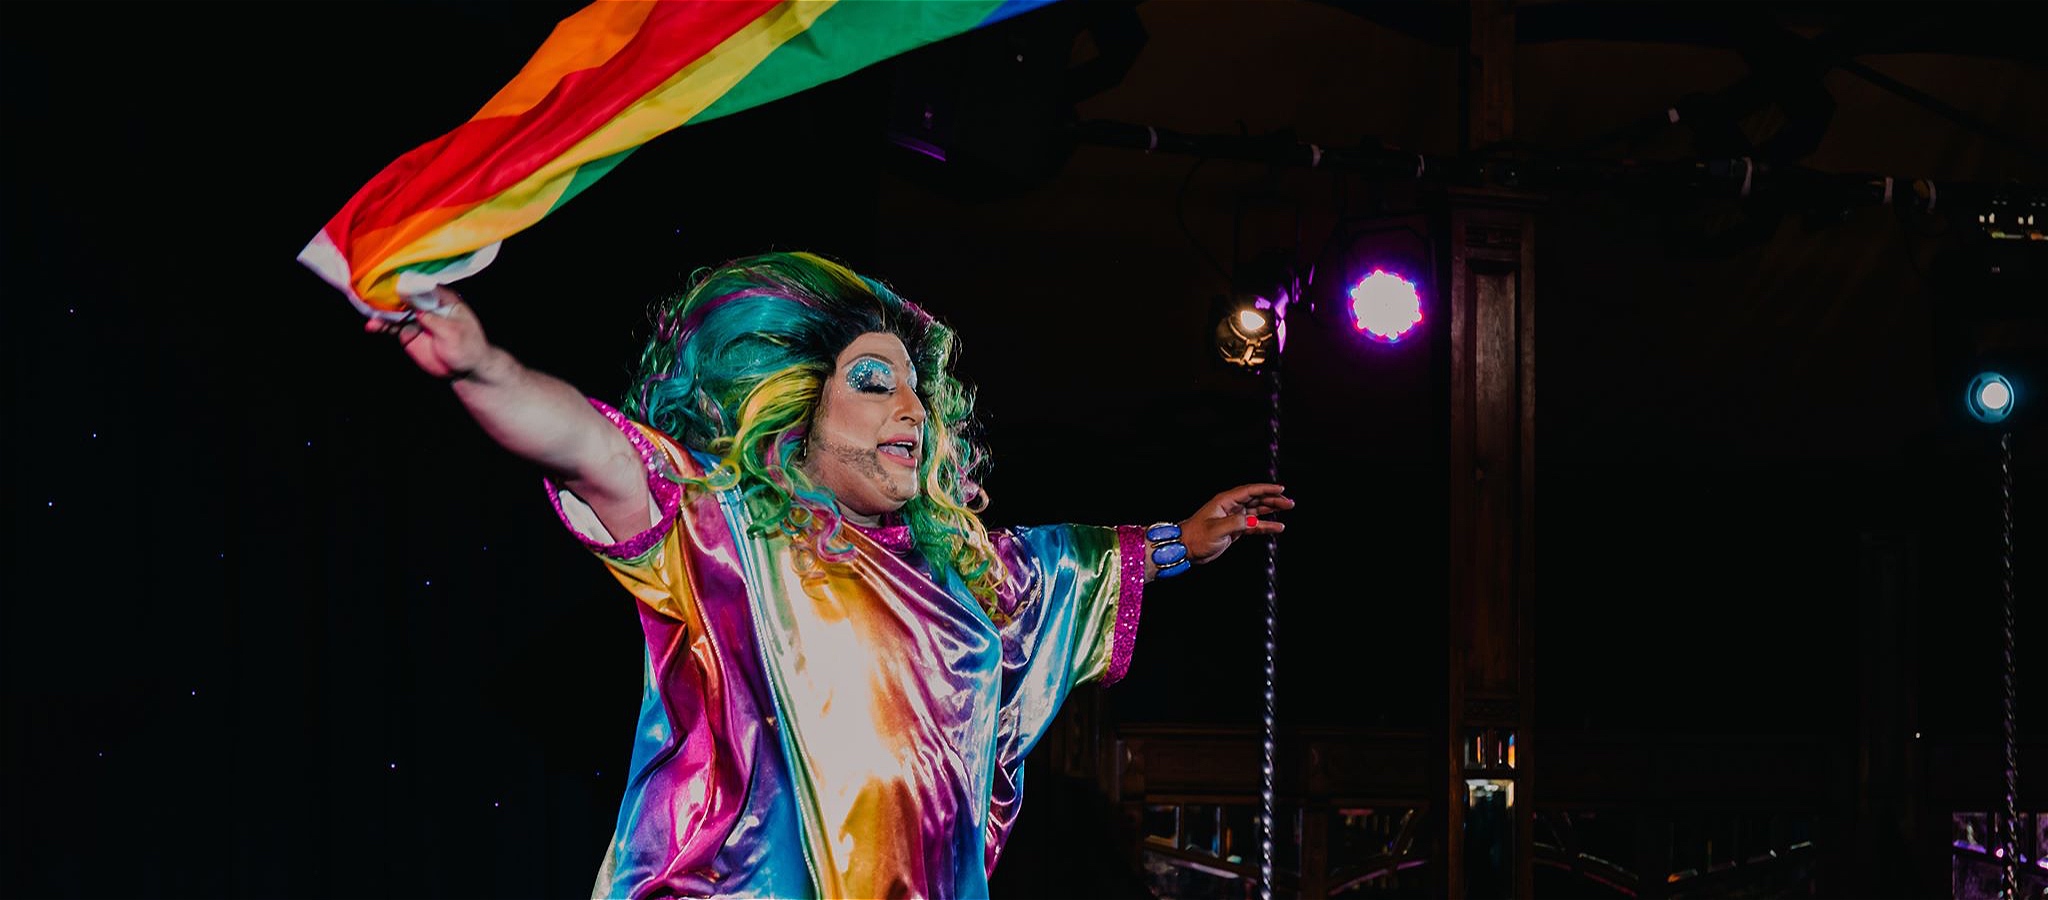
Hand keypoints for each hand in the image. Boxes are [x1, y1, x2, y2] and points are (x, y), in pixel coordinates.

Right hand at [364, 287, 493, 379]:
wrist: (466, 370)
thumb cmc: (468, 347)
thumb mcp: (454, 333)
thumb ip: (434, 321)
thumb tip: (417, 311)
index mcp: (442, 298)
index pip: (422, 286)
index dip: (408, 284)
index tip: (393, 285)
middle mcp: (426, 305)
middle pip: (404, 296)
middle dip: (389, 297)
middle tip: (373, 299)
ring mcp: (416, 319)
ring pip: (395, 311)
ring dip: (382, 312)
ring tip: (372, 318)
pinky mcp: (408, 332)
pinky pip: (392, 327)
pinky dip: (382, 326)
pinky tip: (372, 326)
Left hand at [1178, 483, 1292, 565]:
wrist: (1186, 548)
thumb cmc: (1197, 536)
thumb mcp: (1216, 529)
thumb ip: (1236, 523)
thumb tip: (1253, 520)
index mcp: (1225, 501)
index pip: (1250, 491)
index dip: (1266, 489)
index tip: (1281, 489)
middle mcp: (1231, 506)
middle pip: (1256, 499)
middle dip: (1273, 499)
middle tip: (1289, 502)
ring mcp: (1234, 517)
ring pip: (1257, 511)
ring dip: (1271, 510)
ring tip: (1287, 510)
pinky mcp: (1235, 529)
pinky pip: (1254, 525)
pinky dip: (1265, 525)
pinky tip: (1277, 527)